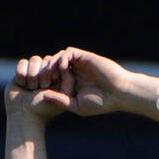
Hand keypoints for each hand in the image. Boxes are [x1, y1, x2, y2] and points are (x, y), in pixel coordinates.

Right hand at [4, 53, 73, 121]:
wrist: (23, 115)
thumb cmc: (43, 108)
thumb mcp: (61, 96)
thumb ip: (68, 80)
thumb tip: (64, 63)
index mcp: (58, 79)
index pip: (59, 62)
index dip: (54, 71)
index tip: (51, 83)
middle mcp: (47, 74)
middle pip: (47, 59)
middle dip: (43, 74)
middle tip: (41, 88)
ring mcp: (34, 72)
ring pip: (34, 59)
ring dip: (32, 75)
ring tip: (31, 88)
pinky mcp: (22, 71)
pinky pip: (23, 62)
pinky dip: (21, 74)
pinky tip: (22, 85)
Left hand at [7, 48, 129, 120]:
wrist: (118, 93)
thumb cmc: (100, 103)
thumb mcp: (76, 105)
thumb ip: (60, 100)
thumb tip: (43, 96)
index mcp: (71, 85)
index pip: (52, 80)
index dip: (44, 83)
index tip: (40, 90)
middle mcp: (74, 73)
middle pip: (52, 66)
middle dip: (45, 72)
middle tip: (42, 81)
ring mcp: (79, 65)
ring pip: (58, 58)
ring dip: (52, 64)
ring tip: (51, 75)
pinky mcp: (84, 57)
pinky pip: (69, 52)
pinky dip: (63, 58)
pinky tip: (63, 68)